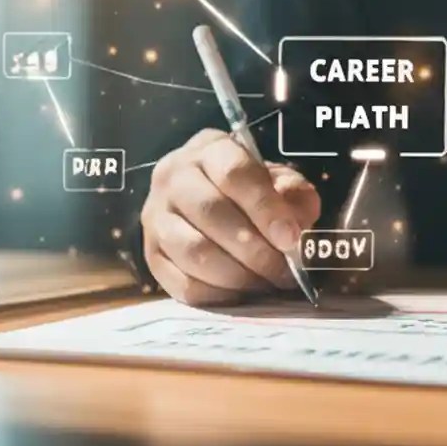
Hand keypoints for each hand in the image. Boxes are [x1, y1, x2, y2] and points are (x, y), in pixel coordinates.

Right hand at [141, 129, 321, 305]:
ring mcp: (156, 217)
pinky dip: (217, 295)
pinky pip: (182, 284)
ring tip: (263, 283)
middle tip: (283, 271)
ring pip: (194, 252)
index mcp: (210, 150)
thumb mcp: (278, 181)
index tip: (290, 239)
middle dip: (255, 250)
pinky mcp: (151, 255)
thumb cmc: (248, 191)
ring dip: (237, 275)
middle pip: (211, 213)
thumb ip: (293, 196)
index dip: (265, 208)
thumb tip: (295, 226)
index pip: (234, 173)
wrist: (206, 200)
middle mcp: (173, 177)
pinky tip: (240, 293)